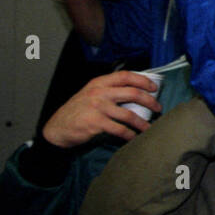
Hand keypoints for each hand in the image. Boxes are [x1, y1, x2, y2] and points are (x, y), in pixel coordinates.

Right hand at [40, 71, 161, 148]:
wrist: (57, 128)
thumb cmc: (77, 111)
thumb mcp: (90, 94)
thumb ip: (109, 91)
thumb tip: (136, 93)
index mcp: (99, 83)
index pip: (126, 76)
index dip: (143, 81)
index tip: (154, 88)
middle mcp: (99, 93)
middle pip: (133, 93)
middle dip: (150, 101)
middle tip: (157, 108)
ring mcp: (97, 107)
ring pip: (129, 114)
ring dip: (143, 123)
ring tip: (149, 128)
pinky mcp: (96, 123)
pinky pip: (120, 129)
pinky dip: (130, 135)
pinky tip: (134, 138)